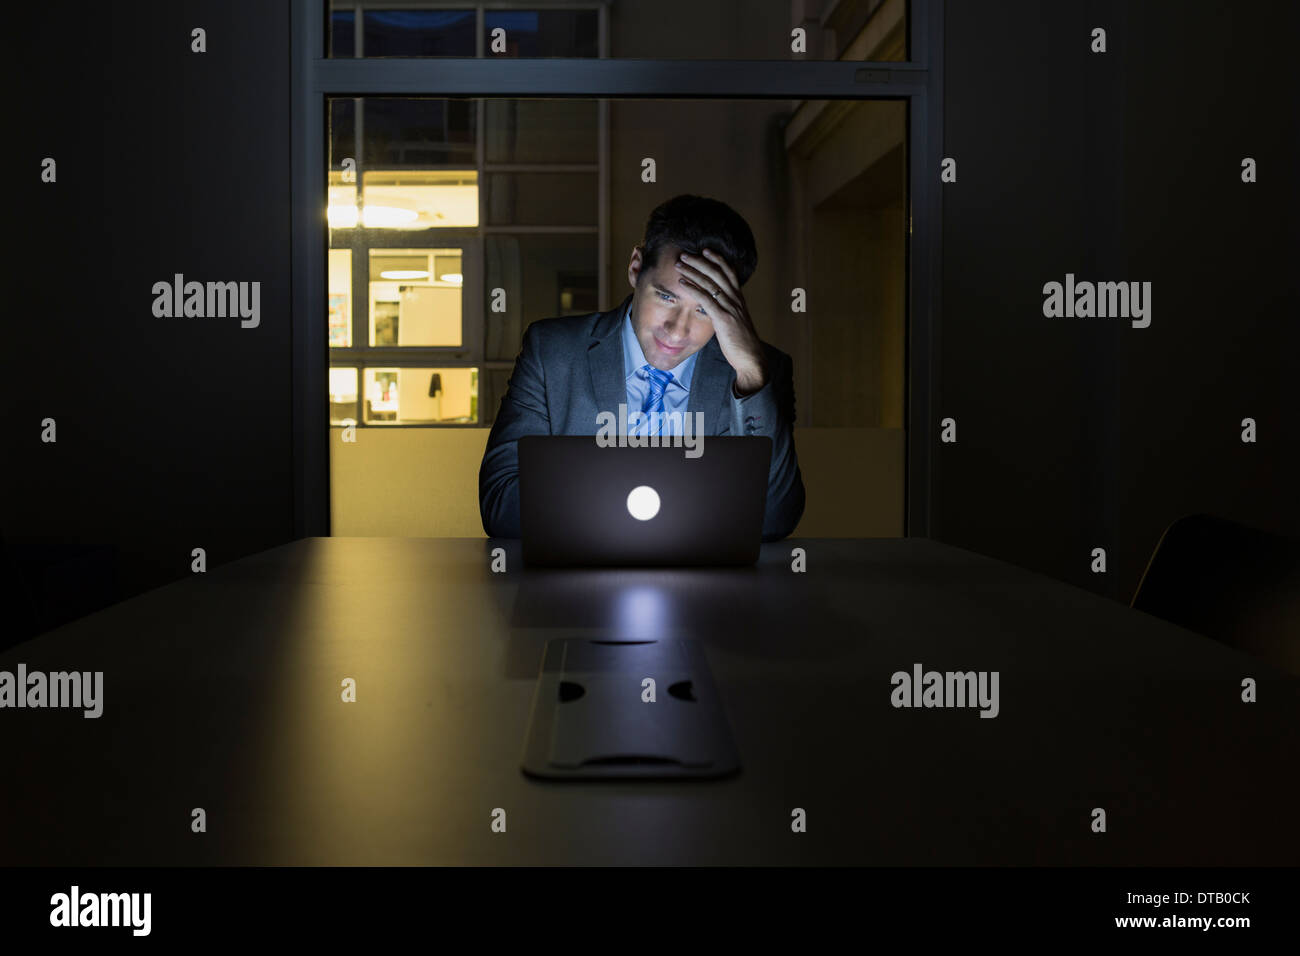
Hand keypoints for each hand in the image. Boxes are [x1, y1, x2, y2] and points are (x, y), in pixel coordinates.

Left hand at [674, 249, 768, 395]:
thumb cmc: (741, 343)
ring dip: (693, 271)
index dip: (717, 259)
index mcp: (739, 300)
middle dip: (700, 261)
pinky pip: (706, 299)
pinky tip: (682, 283)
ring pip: (711, 283)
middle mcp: (736, 300)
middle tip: (685, 254)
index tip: (705, 250)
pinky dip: (693, 288)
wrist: (751, 359)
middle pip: (718, 273)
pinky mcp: (723, 319)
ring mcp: (730, 308)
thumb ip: (727, 311)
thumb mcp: (736, 323)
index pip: (729, 272)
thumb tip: (716, 307)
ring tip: (679, 264)